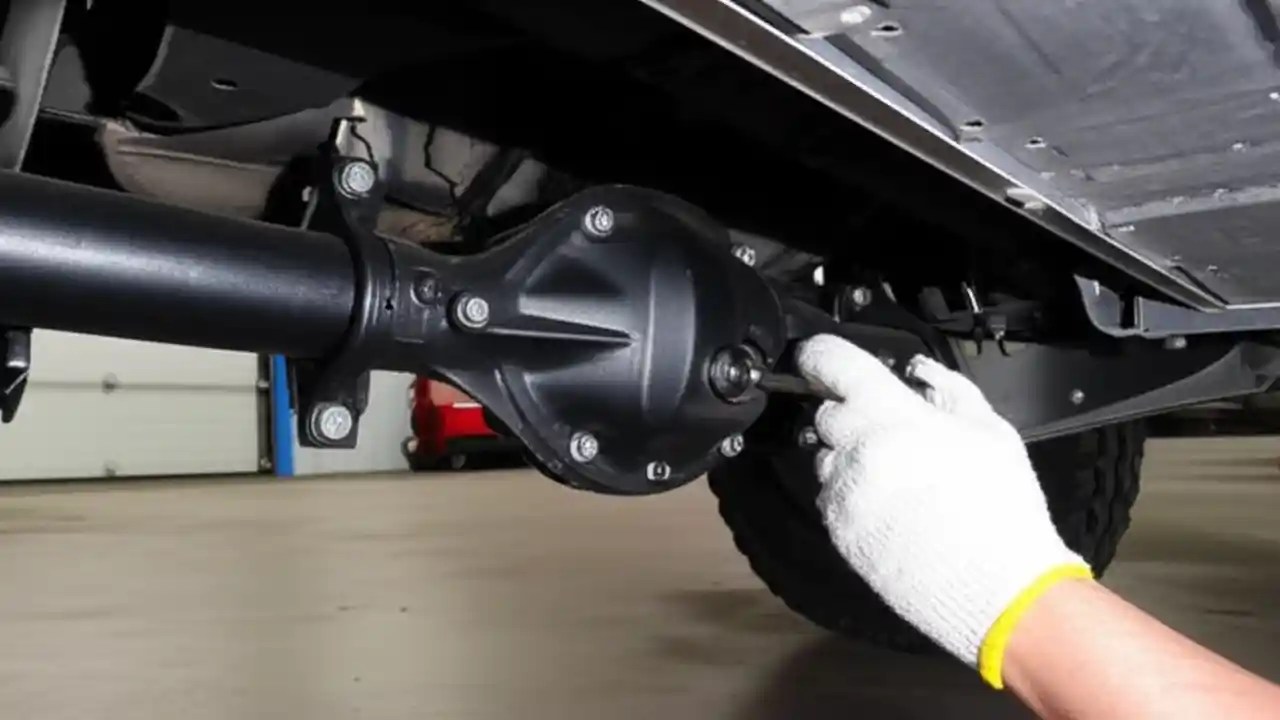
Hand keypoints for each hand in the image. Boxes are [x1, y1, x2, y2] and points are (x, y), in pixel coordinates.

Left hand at [796, 334, 1088, 684]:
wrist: (997, 587)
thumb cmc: (1001, 504)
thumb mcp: (991, 430)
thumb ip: (947, 389)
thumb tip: (917, 371)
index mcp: (892, 415)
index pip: (833, 365)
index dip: (822, 355)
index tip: (820, 357)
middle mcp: (856, 449)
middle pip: (826, 413)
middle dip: (851, 413)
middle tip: (890, 430)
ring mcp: (842, 492)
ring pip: (826, 457)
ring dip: (849, 456)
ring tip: (898, 476)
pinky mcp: (837, 530)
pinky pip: (830, 496)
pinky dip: (850, 493)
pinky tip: (890, 506)